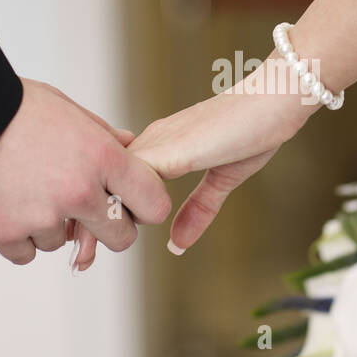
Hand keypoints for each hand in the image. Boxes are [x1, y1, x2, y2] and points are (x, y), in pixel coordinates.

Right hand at [0, 78, 170, 264]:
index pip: (152, 203)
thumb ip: (103, 134)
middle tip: (88, 211)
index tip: (132, 202)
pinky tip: (6, 205)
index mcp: (101, 157)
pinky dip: (18, 236)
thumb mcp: (66, 108)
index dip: (145, 205)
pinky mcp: (5, 234)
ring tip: (26, 189)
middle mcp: (78, 192)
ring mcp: (42, 218)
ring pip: (64, 242)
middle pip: (120, 238)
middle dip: (109, 228)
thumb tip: (131, 146)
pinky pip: (27, 253)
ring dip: (52, 225)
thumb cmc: (10, 106)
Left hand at [69, 57, 316, 265]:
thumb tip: (177, 244)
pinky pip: (133, 182)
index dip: (102, 211)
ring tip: (86, 254)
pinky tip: (115, 231)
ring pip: (111, 183)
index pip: (117, 183)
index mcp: (159, 147)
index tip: (90, 244)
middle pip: (103, 184)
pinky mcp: (172, 150)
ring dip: (96, 219)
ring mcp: (158, 143)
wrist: (277, 97)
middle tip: (80, 259)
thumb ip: (199, 209)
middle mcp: (150, 141)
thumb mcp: (224, 178)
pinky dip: (119, 206)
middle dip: (88, 221)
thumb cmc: (256, 128)